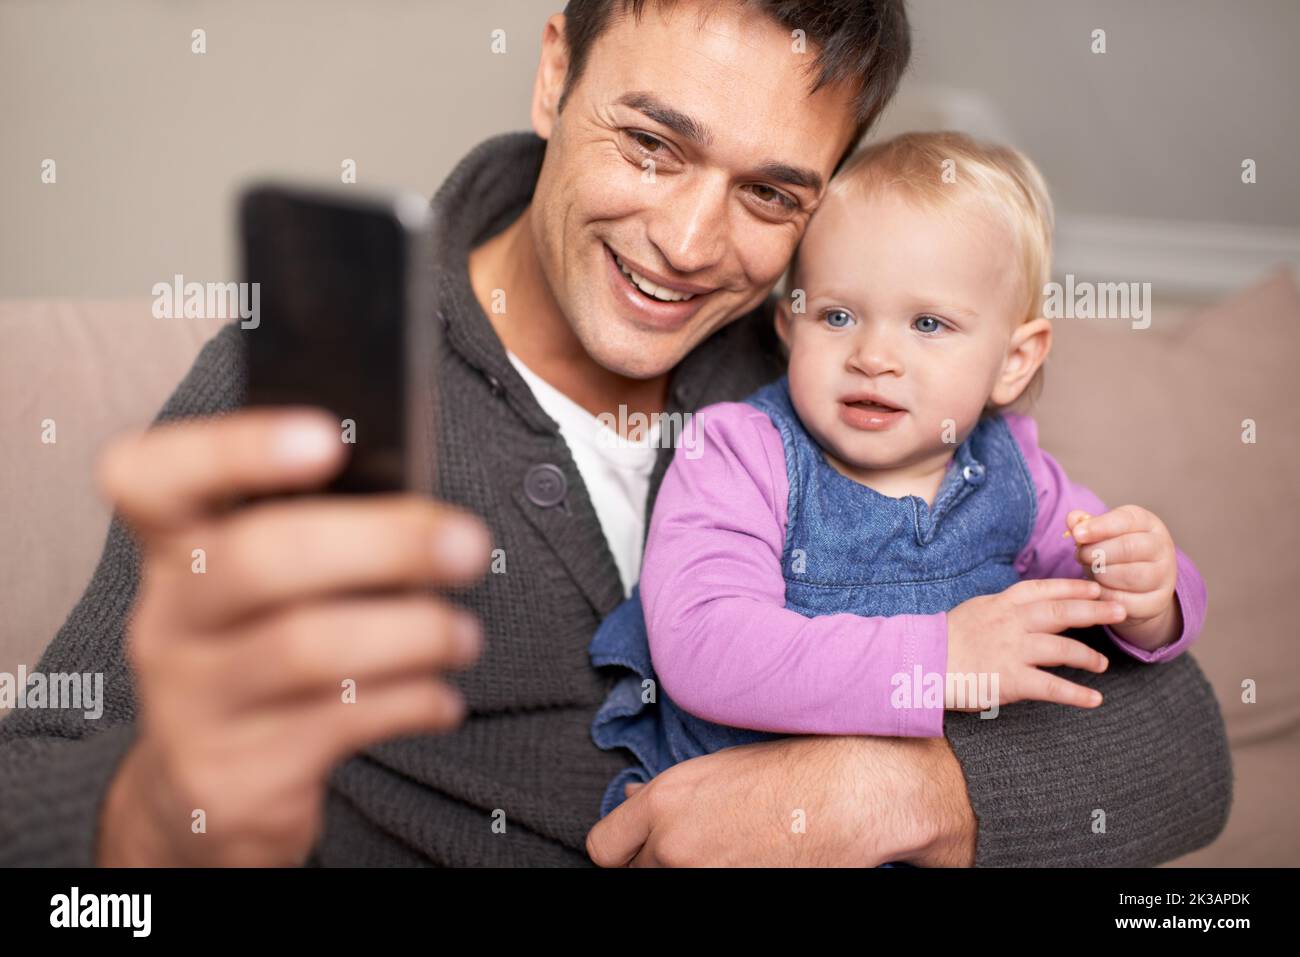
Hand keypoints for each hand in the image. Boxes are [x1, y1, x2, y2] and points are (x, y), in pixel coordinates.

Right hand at [95, 407, 490, 865]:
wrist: (203, 793)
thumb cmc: (262, 651)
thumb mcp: (270, 587)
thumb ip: (322, 536)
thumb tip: (426, 513)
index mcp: (174, 548)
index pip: (152, 476)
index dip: (233, 449)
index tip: (327, 437)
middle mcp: (168, 619)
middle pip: (259, 558)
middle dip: (382, 543)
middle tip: (467, 545)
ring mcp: (191, 702)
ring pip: (306, 648)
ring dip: (411, 633)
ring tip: (463, 635)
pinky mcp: (233, 775)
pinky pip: (337, 724)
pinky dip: (410, 702)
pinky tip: (443, 698)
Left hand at [585, 735, 975, 866]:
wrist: (854, 793)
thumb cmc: (795, 770)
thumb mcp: (717, 768)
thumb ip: (667, 794)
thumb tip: (633, 798)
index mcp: (664, 801)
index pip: (603, 848)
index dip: (623, 851)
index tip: (639, 850)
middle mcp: (673, 845)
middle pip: (637, 875)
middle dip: (658, 865)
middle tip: (700, 851)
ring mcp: (703, 878)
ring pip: (670, 888)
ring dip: (692, 875)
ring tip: (730, 857)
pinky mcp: (736, 896)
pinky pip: (709, 899)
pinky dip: (725, 882)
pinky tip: (750, 866)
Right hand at [945, 578, 1119, 709]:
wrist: (920, 662)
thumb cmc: (945, 639)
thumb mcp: (975, 610)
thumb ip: (1003, 608)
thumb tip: (1028, 606)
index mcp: (1001, 604)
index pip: (1044, 590)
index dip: (1073, 589)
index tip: (1096, 589)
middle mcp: (1011, 623)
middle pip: (1062, 613)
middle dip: (1095, 611)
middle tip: (1120, 611)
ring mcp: (1012, 651)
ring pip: (1063, 650)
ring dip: (1088, 657)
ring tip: (1102, 663)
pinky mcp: (1011, 680)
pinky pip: (1052, 687)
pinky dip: (1076, 695)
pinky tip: (1094, 700)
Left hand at [1067, 505, 1180, 650]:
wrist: (1144, 583)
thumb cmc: (1117, 551)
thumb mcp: (1104, 533)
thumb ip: (1086, 525)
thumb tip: (1072, 519)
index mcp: (1147, 523)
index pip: (1125, 520)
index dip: (1099, 527)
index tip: (1077, 534)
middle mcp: (1161, 547)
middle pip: (1128, 548)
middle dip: (1096, 552)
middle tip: (1080, 556)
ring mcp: (1163, 576)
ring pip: (1129, 576)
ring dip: (1101, 574)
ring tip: (1090, 571)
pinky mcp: (1157, 601)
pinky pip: (1126, 600)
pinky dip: (1106, 596)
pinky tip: (1097, 590)